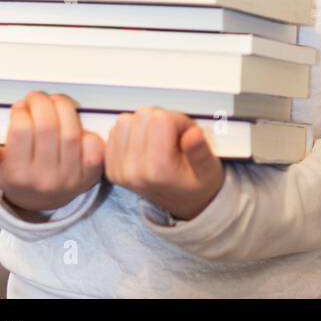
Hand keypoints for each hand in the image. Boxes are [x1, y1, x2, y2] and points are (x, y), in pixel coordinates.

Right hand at [0, 91, 105, 213]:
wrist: (46, 202)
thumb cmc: (19, 178)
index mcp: (17, 176)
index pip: (21, 133)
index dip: (21, 112)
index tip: (20, 106)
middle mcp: (44, 178)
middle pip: (47, 128)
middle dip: (42, 104)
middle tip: (37, 97)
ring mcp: (70, 177)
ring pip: (71, 133)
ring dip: (64, 109)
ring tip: (55, 101)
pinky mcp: (91, 174)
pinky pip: (94, 147)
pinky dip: (88, 131)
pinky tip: (75, 122)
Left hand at [104, 107, 224, 221]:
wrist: (182, 203)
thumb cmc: (196, 184)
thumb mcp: (209, 169)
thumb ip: (200, 151)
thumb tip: (193, 134)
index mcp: (158, 170)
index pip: (162, 120)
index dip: (180, 121)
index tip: (187, 135)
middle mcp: (133, 171)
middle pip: (143, 117)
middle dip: (162, 120)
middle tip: (175, 138)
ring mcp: (118, 170)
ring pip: (126, 121)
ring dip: (144, 124)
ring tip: (160, 140)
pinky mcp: (110, 167)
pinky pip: (115, 132)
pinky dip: (131, 132)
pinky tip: (146, 144)